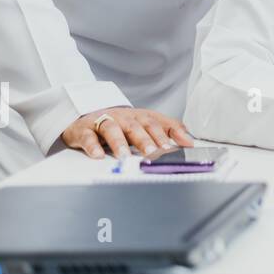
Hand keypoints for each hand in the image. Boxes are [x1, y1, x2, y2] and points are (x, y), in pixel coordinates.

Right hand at [61, 107, 194, 159]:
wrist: (86, 119)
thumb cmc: (121, 125)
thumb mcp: (145, 125)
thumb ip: (168, 131)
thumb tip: (190, 141)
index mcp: (139, 116)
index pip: (156, 123)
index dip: (166, 134)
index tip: (174, 147)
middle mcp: (123, 116)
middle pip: (135, 125)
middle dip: (145, 139)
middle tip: (153, 153)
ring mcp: (103, 121)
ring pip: (112, 129)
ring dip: (119, 143)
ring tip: (125, 157)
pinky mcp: (84, 129)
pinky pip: (88, 137)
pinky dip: (92, 146)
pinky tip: (97, 156)